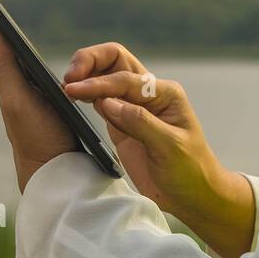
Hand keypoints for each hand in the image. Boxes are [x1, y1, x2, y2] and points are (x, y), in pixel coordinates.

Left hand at [0, 0, 78, 192]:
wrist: (54, 173)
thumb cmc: (36, 137)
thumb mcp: (17, 99)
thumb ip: (2, 64)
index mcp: (4, 76)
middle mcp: (9, 81)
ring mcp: (20, 91)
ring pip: (2, 53)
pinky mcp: (35, 99)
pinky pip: (17, 66)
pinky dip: (9, 49)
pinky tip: (12, 49)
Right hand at [61, 42, 255, 257]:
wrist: (193, 196)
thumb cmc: (190, 170)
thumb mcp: (170, 147)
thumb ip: (140, 122)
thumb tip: (105, 102)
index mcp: (165, 92)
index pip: (125, 79)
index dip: (99, 83)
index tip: (75, 90)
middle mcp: (148, 93)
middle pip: (115, 61)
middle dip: (90, 61)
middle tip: (69, 77)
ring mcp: (133, 107)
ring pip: (105, 77)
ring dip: (85, 76)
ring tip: (65, 86)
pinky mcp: (121, 123)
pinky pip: (100, 101)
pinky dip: (85, 95)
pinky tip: (72, 99)